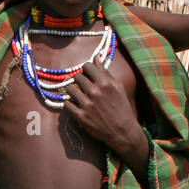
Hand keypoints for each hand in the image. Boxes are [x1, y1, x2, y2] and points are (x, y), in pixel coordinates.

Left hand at [63, 54, 148, 174]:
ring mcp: (87, 105)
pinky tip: (75, 105)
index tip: (87, 74)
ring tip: (78, 95)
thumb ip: (105, 72)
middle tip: (82, 86)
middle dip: (78, 79)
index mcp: (106, 83)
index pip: (87, 66)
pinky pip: (67, 104)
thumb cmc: (121, 107)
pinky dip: (69, 104)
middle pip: (76, 77)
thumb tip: (95, 57)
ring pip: (69, 89)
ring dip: (72, 91)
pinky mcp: (81, 117)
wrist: (122, 131)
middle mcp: (95, 92)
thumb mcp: (117, 87)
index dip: (86, 69)